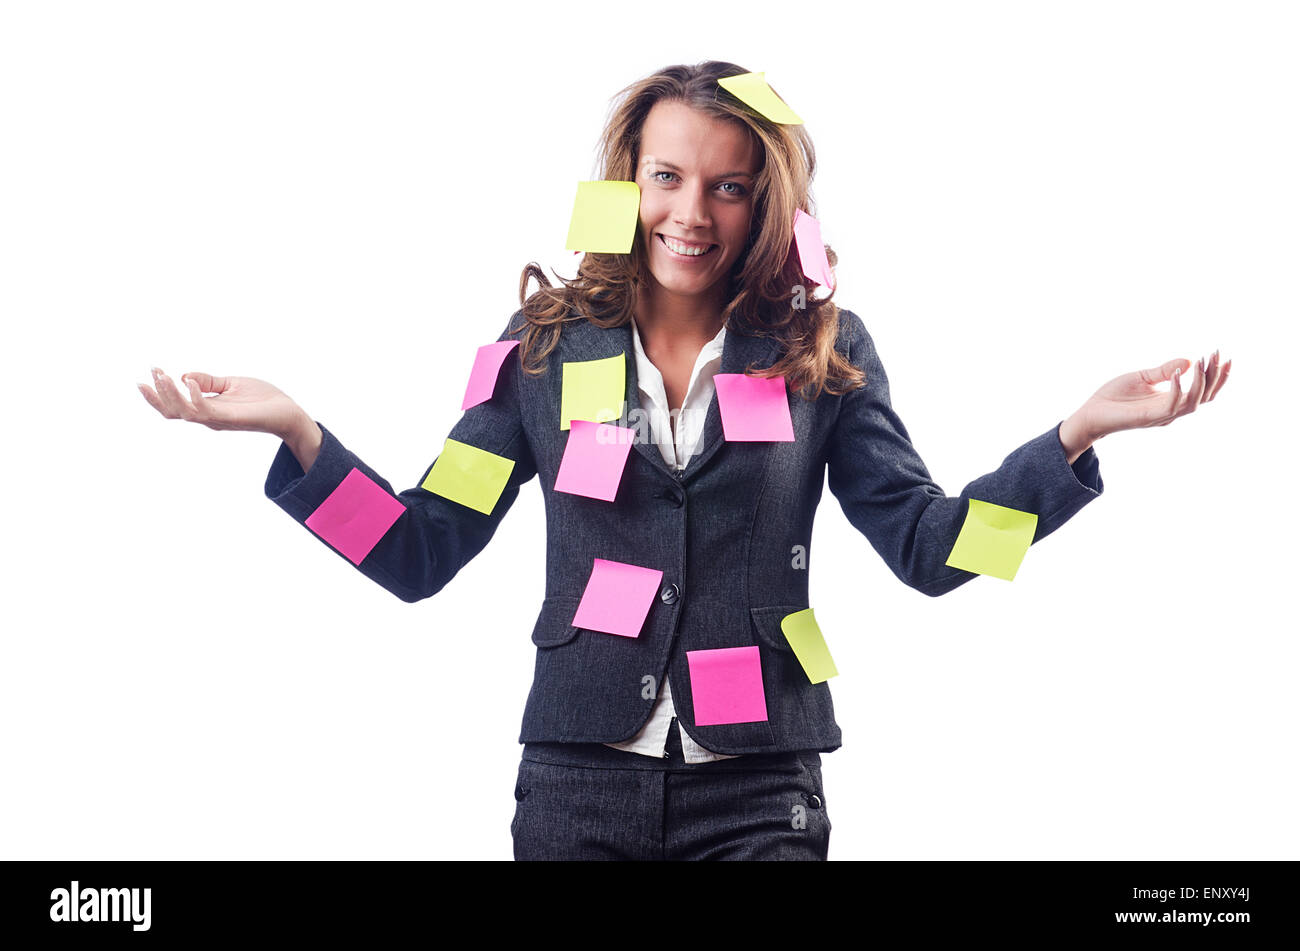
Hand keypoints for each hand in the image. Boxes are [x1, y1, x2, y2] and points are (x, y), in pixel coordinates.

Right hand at [137, 367, 306, 439]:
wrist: (288, 412)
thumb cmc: (262, 399)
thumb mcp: (231, 384)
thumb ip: (208, 381)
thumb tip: (184, 375)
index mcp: (207, 409)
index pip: (175, 406)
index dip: (157, 394)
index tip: (147, 375)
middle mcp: (208, 417)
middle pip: (173, 411)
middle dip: (158, 393)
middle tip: (152, 371)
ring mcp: (218, 419)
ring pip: (184, 412)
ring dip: (170, 394)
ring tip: (162, 375)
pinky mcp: (230, 418)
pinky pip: (206, 410)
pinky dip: (194, 396)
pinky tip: (188, 382)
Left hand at [1073, 351, 1231, 441]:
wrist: (1090, 412)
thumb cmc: (1114, 397)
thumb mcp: (1143, 377)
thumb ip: (1165, 371)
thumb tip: (1188, 361)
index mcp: (1171, 401)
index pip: (1203, 392)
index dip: (1217, 377)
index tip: (1224, 357)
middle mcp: (1171, 411)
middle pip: (1205, 398)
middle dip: (1214, 377)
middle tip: (1216, 354)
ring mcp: (1161, 416)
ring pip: (1193, 403)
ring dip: (1201, 382)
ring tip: (1202, 361)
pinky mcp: (1148, 418)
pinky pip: (1171, 406)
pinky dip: (1177, 389)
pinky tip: (1178, 372)